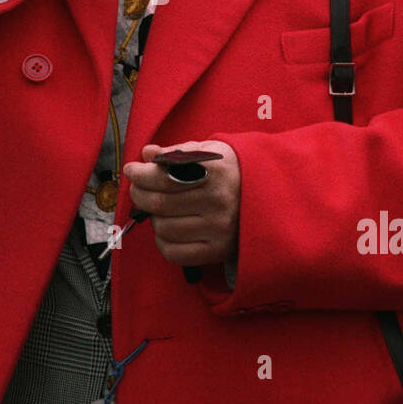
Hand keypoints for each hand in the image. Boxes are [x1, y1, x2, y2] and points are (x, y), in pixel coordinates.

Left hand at [123, 140, 240, 269]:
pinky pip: (173, 252)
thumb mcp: (209, 151)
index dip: (140, 174)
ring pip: (163, 228)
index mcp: (216, 170)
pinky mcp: (217, 250)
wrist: (269, 197)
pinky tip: (168, 228)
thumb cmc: (231, 171)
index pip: (164, 175)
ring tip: (161, 208)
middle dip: (139, 194)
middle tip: (137, 188)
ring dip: (153, 217)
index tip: (132, 170)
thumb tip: (147, 153)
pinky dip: (162, 241)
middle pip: (159, 203)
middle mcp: (219, 200)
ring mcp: (219, 229)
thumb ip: (176, 152)